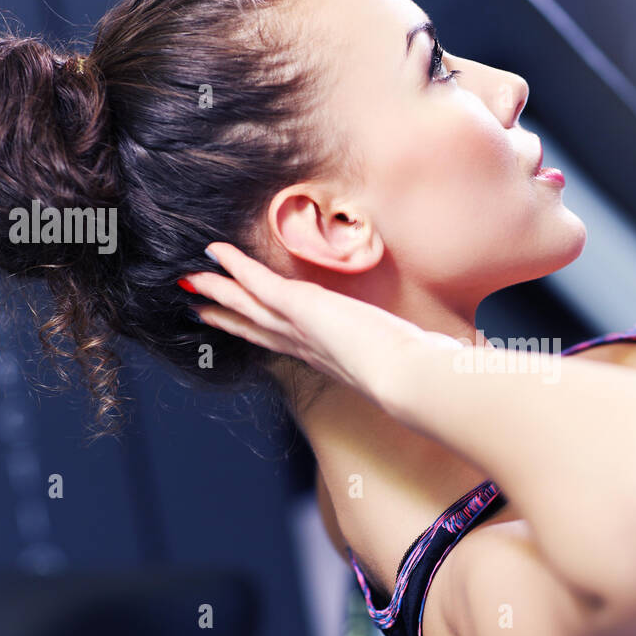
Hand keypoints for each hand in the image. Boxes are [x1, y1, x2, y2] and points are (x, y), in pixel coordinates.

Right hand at [182, 241, 456, 402]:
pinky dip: (236, 267)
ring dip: (222, 291)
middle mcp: (311, 348)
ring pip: (251, 306)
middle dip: (229, 316)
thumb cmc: (420, 378)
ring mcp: (302, 327)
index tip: (243, 327)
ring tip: (193, 281)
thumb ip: (415, 354)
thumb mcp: (413, 362)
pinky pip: (259, 284)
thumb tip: (443, 352)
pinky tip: (216, 251)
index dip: (262, 335)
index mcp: (332, 359)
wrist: (412, 384)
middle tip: (198, 306)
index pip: (290, 344)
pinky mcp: (302, 308)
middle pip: (259, 328)